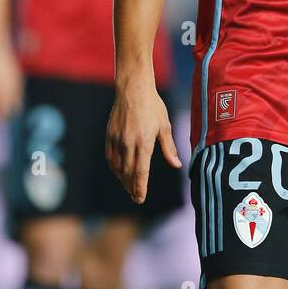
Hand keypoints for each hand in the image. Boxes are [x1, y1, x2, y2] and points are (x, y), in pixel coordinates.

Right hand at [106, 80, 181, 202]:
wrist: (133, 90)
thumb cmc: (153, 106)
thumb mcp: (165, 126)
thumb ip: (169, 148)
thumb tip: (177, 164)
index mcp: (144, 142)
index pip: (141, 172)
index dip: (140, 187)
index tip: (140, 199)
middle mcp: (129, 143)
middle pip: (129, 173)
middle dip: (132, 187)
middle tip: (136, 197)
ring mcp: (117, 139)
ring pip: (118, 167)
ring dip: (123, 179)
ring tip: (129, 187)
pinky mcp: (109, 135)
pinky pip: (110, 157)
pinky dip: (114, 168)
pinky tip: (119, 172)